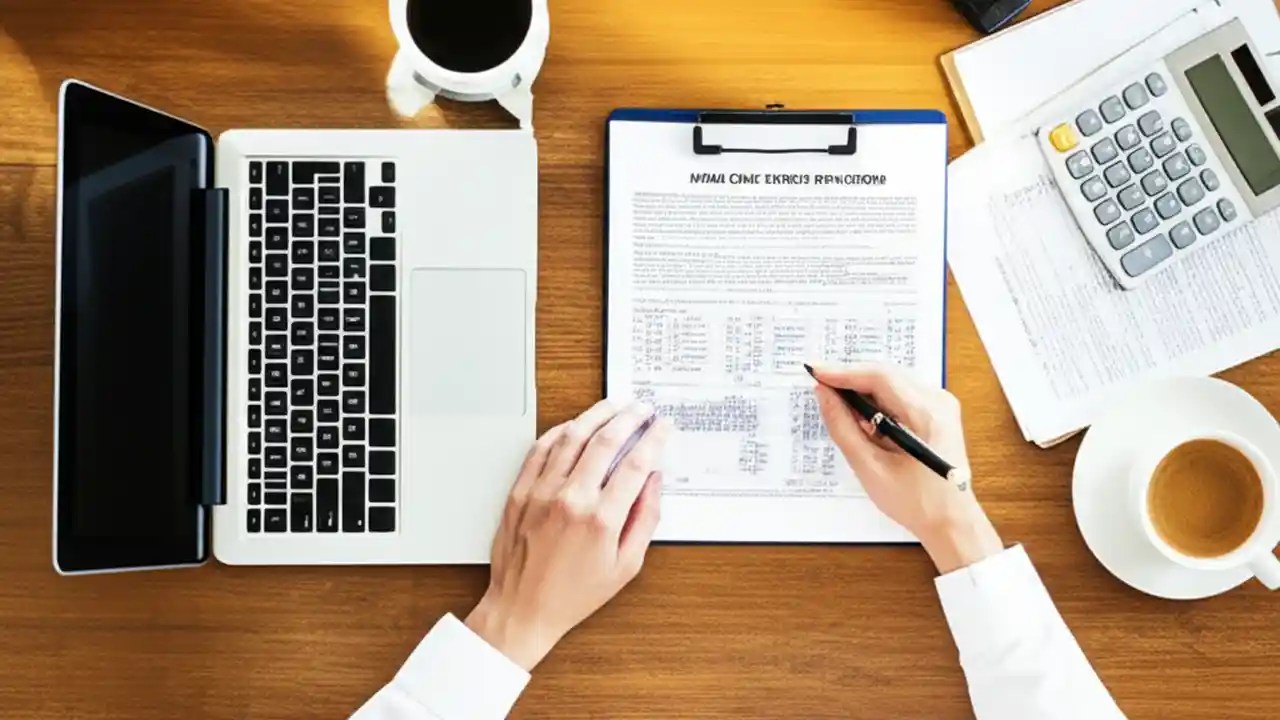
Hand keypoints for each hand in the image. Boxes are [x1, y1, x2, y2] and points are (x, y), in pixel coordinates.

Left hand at [465, 400, 670, 669]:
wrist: (522, 609)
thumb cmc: (572, 594)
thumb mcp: (625, 566)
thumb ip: (645, 520)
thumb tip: (654, 483)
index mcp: (601, 520)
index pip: (636, 463)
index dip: (654, 438)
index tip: (662, 427)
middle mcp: (570, 500)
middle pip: (605, 440)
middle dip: (629, 418)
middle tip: (642, 409)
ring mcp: (542, 492)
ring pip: (572, 436)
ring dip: (596, 414)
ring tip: (613, 405)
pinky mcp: (520, 491)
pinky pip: (541, 448)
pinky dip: (561, 430)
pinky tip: (575, 425)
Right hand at [810, 363, 1002, 573]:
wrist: (951, 521)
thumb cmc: (915, 502)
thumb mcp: (870, 467)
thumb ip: (843, 427)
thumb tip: (823, 394)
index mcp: (927, 414)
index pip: (880, 377)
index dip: (844, 372)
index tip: (815, 372)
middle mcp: (938, 401)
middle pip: (886, 376)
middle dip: (851, 381)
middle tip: (821, 390)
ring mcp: (941, 404)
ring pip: (892, 384)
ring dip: (864, 393)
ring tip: (843, 413)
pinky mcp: (937, 412)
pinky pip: (901, 395)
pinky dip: (878, 403)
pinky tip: (866, 423)